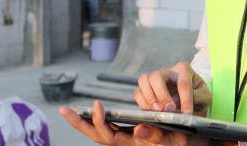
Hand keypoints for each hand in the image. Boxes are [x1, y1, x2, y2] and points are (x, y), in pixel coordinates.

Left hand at [59, 100, 218, 145]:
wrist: (182, 142)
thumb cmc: (179, 139)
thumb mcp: (173, 138)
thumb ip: (156, 134)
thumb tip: (138, 128)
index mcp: (132, 144)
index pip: (109, 136)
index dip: (100, 122)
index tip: (98, 105)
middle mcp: (124, 142)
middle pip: (96, 136)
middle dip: (79, 123)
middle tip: (64, 110)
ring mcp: (122, 138)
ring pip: (97, 132)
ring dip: (81, 122)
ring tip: (67, 110)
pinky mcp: (123, 132)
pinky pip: (104, 127)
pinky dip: (93, 120)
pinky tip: (85, 112)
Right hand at [135, 62, 210, 116]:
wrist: (191, 97)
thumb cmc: (198, 95)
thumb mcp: (204, 96)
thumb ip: (195, 98)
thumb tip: (176, 103)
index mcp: (184, 69)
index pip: (183, 83)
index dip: (185, 99)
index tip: (187, 114)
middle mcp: (167, 70)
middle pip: (157, 76)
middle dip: (162, 94)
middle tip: (169, 110)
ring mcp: (154, 78)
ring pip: (144, 80)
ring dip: (149, 98)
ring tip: (158, 112)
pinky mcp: (146, 88)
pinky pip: (138, 92)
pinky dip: (143, 103)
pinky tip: (152, 112)